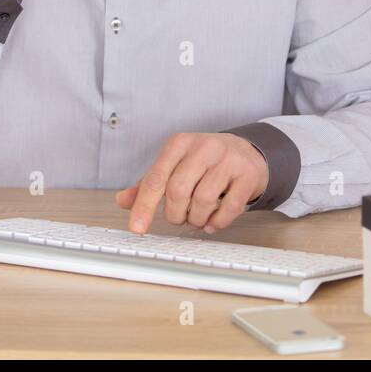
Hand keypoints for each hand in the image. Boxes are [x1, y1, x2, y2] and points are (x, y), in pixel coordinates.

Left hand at [115, 133, 268, 234]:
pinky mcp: (247, 174)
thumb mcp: (175, 165)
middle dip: (175, 214)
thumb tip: (123, 200)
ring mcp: (228, 159)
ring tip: (197, 219)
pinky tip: (213, 222)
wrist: (247, 151)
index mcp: (179, 144)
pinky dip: (217, 222)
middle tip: (179, 219)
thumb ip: (150, 183)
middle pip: (178, 190)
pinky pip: (230, 207)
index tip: (137, 228)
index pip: (156, 177)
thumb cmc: (205, 162)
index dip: (144, 205)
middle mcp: (204, 147)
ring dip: (196, 219)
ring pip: (204, 200)